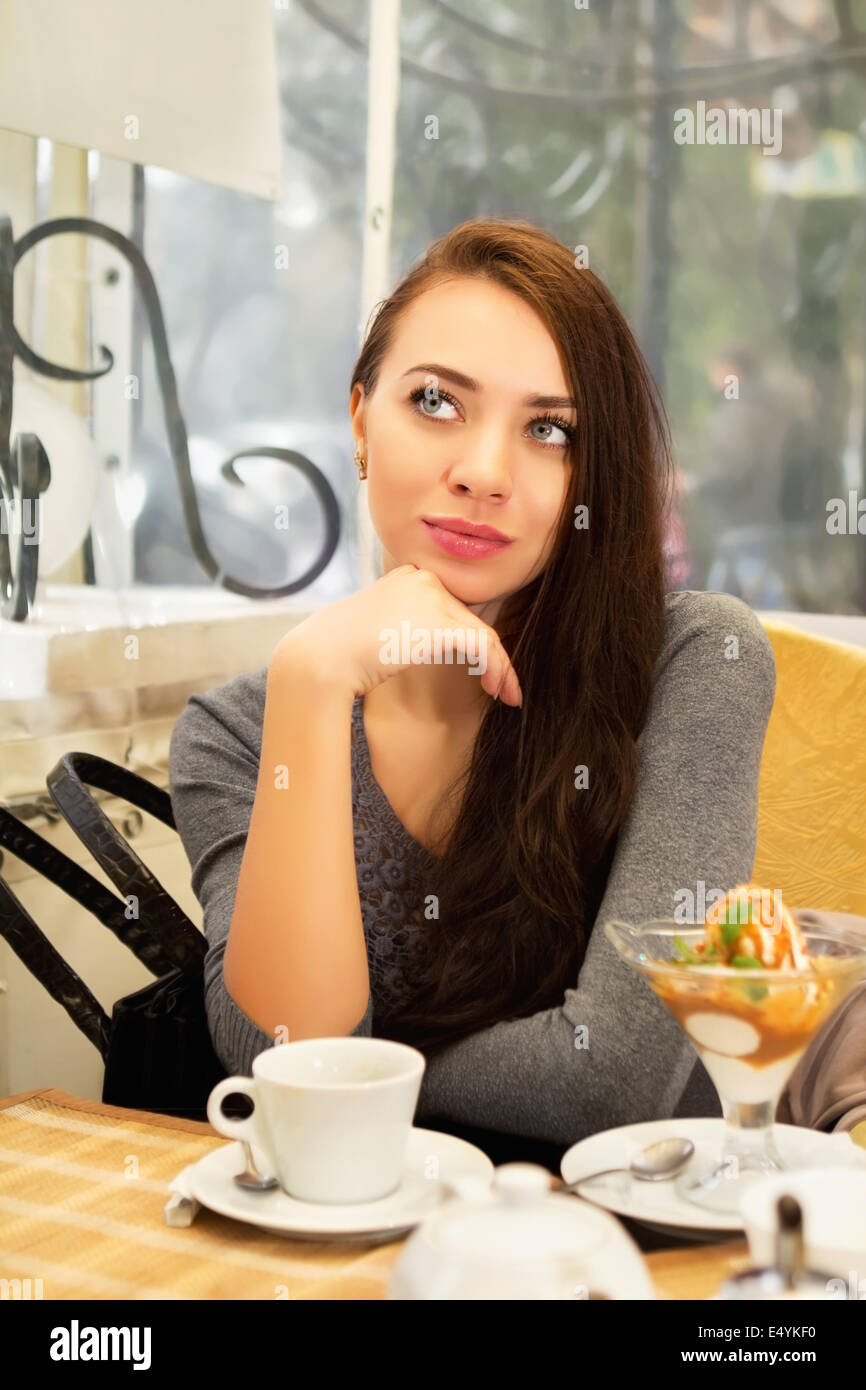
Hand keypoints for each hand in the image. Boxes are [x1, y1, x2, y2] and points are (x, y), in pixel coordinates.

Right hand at [275, 564, 521, 706]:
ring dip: (500, 666)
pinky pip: (482, 646)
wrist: (321, 658)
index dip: (470, 639)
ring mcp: (431, 597)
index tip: (479, 667)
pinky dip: (497, 668)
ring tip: (506, 694)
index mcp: (406, 577)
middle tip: (502, 687)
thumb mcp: (373, 629)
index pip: (450, 608)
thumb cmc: (338, 652)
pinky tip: (497, 689)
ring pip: (482, 633)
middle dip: (491, 655)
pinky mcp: (439, 623)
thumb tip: (415, 644)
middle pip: (469, 620)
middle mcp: (422, 579)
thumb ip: (401, 627)